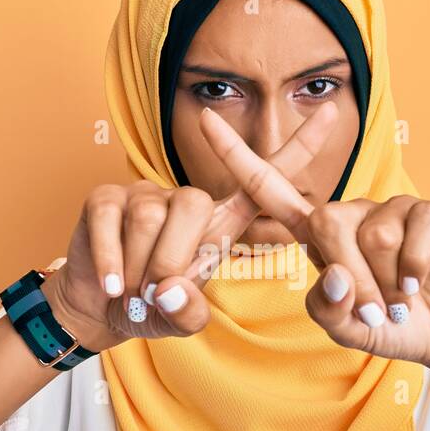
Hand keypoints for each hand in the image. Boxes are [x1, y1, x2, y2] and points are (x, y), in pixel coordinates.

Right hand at [44, 102, 340, 352]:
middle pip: (193, 205)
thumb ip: (188, 312)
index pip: (265, 179)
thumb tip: (169, 291)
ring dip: (138, 269)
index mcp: (220, 223)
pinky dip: (109, 260)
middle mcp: (187, 200)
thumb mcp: (181, 319)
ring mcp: (144, 193)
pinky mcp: (105, 197)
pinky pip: (111, 223)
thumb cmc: (152, 308)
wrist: (98, 309)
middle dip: (172, 260)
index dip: (299, 148)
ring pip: (149, 218)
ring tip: (133, 292)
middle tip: (156, 297)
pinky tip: (110, 284)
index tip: (330, 111)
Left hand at [195, 107, 429, 373]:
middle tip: (372, 311)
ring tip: (400, 299)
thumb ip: (328, 308)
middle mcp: (352, 213)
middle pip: (327, 222)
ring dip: (386, 282)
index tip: (204, 120)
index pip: (270, 189)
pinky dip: (416, 269)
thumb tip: (339, 274)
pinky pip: (414, 232)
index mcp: (319, 235)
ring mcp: (394, 208)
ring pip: (372, 234)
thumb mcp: (345, 327)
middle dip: (350, 278)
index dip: (236, 157)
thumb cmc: (388, 325)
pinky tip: (421, 283)